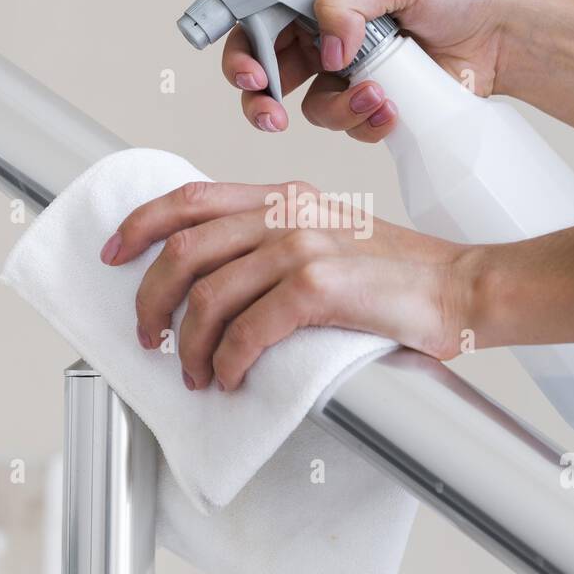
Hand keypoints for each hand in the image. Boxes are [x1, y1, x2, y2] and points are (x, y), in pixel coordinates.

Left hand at [101, 179, 477, 389]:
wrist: (459, 287)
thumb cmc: (398, 273)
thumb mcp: (328, 234)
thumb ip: (275, 240)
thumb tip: (214, 280)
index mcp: (283, 196)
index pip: (190, 198)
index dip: (140, 224)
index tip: (113, 252)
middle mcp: (286, 212)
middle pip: (183, 250)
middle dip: (151, 299)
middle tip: (148, 335)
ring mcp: (301, 244)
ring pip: (208, 295)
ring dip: (190, 344)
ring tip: (197, 372)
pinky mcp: (319, 285)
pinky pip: (247, 330)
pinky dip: (229, 361)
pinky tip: (232, 377)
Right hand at [223, 0, 520, 140]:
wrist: (498, 41)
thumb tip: (327, 47)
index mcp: (319, 5)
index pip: (260, 26)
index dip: (243, 55)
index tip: (253, 77)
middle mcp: (325, 44)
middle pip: (268, 79)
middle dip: (262, 103)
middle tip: (273, 116)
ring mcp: (349, 81)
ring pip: (312, 110)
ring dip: (338, 109)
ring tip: (378, 94)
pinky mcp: (374, 111)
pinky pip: (351, 128)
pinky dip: (367, 123)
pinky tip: (394, 109)